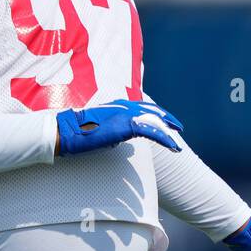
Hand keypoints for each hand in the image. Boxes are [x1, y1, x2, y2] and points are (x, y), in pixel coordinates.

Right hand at [56, 98, 182, 155]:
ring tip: (176, 144)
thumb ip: (114, 131)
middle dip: (167, 119)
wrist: (71, 130)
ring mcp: (127, 113)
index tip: (166, 121)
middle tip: (178, 128)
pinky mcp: (128, 124)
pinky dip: (164, 139)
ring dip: (168, 133)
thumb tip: (119, 140)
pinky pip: (152, 132)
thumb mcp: (101, 129)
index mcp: (119, 105)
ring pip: (155, 122)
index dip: (157, 114)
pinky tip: (172, 146)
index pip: (143, 107)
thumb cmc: (82, 132)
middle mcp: (126, 105)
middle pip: (153, 111)